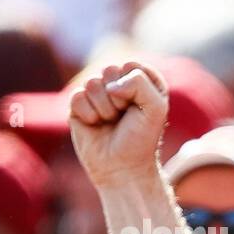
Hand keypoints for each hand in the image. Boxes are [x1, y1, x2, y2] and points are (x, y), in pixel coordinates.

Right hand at [68, 61, 169, 191]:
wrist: (121, 167)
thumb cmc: (141, 138)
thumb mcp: (155, 108)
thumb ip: (141, 83)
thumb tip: (110, 84)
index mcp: (141, 81)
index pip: (133, 66)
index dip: (137, 87)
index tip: (142, 108)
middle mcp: (118, 84)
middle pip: (110, 70)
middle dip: (119, 97)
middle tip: (124, 116)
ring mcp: (97, 94)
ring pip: (92, 83)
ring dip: (104, 108)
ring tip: (111, 122)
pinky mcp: (78, 105)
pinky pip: (77, 96)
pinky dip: (89, 114)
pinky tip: (95, 125)